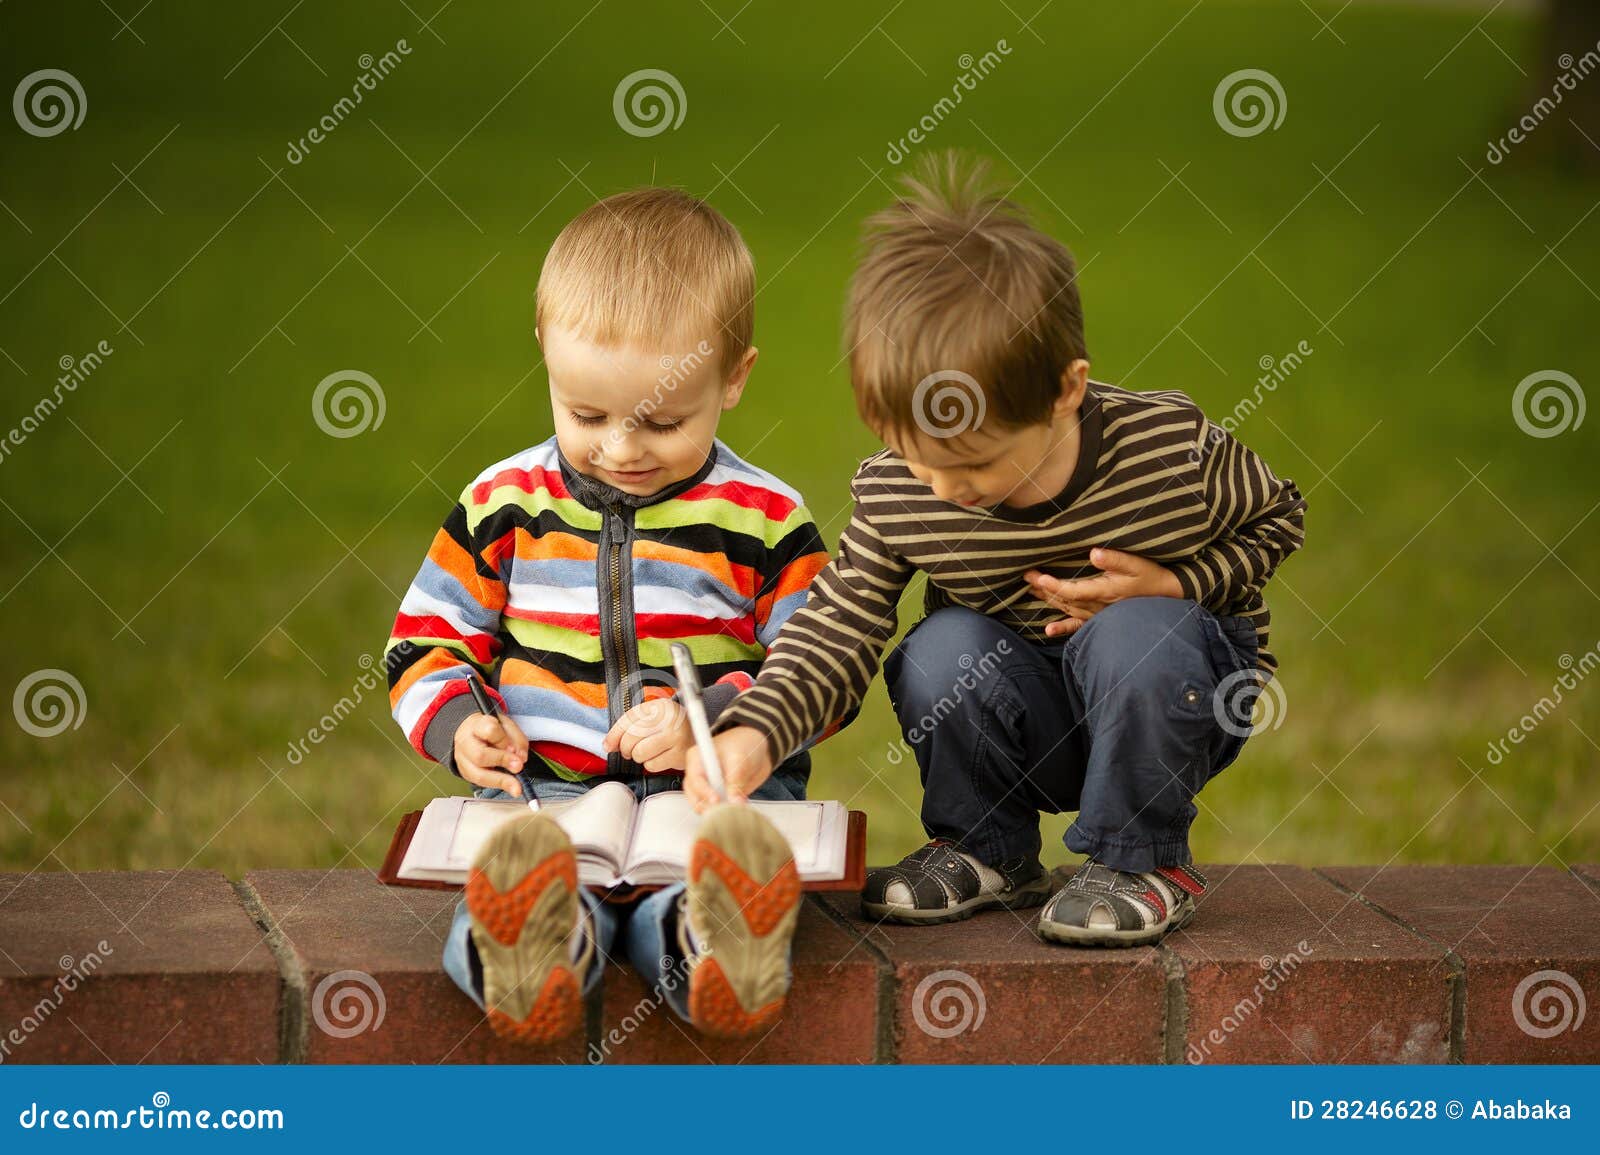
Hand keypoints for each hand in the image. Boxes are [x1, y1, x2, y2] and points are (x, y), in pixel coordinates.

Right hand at [453, 711, 529, 795]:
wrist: (470, 732)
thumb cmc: (490, 728)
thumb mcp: (506, 726)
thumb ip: (516, 739)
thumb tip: (521, 758)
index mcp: (476, 725)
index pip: (489, 730)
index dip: (504, 740)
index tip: (514, 748)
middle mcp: (465, 743)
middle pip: (480, 755)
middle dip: (502, 762)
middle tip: (518, 767)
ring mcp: (462, 760)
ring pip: (478, 775)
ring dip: (501, 781)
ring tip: (516, 787)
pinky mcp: (465, 773)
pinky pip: (480, 783)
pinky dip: (497, 785)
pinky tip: (508, 785)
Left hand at [602, 697, 691, 772]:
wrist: (697, 735)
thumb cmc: (669, 726)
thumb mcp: (650, 717)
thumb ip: (627, 727)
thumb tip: (608, 745)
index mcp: (660, 706)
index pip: (628, 720)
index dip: (614, 735)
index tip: (609, 745)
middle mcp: (670, 719)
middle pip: (631, 738)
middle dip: (626, 748)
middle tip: (630, 750)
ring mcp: (676, 737)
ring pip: (640, 753)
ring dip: (639, 756)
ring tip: (646, 752)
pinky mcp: (679, 755)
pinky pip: (652, 765)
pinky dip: (651, 764)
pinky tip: (658, 757)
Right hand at [684, 726, 772, 812]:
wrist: (758, 747)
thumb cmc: (744, 743)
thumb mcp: (740, 758)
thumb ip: (736, 779)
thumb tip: (734, 800)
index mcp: (697, 758)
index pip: (695, 779)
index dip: (704, 791)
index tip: (716, 799)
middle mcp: (698, 774)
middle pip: (694, 796)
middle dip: (707, 806)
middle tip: (724, 810)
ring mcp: (707, 786)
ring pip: (703, 805)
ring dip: (716, 811)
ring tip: (732, 811)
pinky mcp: (717, 795)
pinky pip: (716, 808)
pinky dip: (724, 812)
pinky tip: (735, 811)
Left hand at [1024, 547, 1183, 637]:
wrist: (1167, 595)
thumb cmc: (1151, 576)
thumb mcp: (1137, 564)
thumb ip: (1115, 560)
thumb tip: (1094, 554)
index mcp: (1104, 591)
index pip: (1073, 590)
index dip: (1054, 585)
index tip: (1038, 577)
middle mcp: (1098, 605)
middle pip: (1065, 599)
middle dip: (1044, 588)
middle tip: (1025, 576)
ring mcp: (1098, 613)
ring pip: (1067, 609)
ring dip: (1048, 600)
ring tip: (1030, 590)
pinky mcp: (1101, 618)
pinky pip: (1079, 625)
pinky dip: (1063, 627)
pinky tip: (1048, 630)